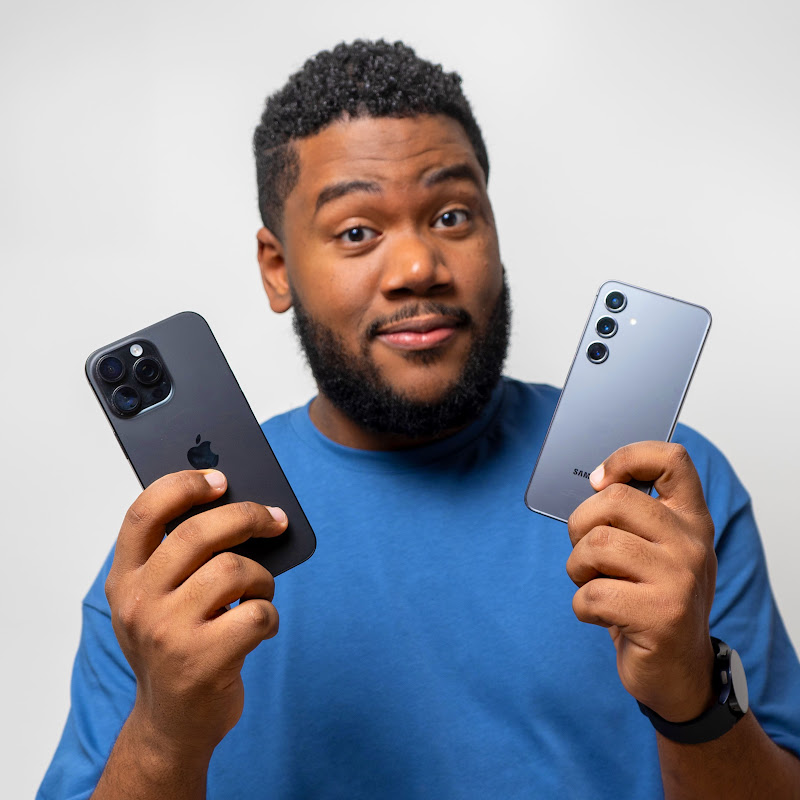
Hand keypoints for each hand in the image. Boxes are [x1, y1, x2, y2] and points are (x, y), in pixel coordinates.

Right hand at [104, 469, 286, 760]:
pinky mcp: (202, 662)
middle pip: (199, 534)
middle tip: (275, 520)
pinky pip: (257, 614)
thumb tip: (242, 509)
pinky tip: (261, 627)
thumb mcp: (162, 601)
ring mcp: (168, 633)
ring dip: (262, 578)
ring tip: (261, 592)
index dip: (183, 485)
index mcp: (125, 579)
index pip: (144, 513)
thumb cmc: (177, 646)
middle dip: (248, 517)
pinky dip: (270, 616)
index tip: (220, 478)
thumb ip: (184, 559)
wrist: (172, 724)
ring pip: (234, 571)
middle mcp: (139, 603)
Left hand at [565, 442, 716, 722]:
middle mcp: (691, 543)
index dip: (627, 458)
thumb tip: (593, 482)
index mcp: (691, 520)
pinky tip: (603, 616)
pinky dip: (583, 607)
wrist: (677, 672)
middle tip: (587, 553)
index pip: (670, 459)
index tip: (599, 480)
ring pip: (596, 545)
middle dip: (580, 526)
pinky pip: (592, 594)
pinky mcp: (661, 615)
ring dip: (578, 569)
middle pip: (614, 499)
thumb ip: (634, 517)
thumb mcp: (654, 552)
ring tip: (594, 585)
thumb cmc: (650, 601)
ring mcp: (680, 579)